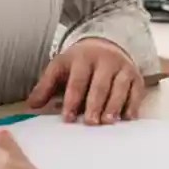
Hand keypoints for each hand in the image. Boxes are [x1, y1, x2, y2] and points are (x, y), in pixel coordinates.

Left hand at [27, 38, 145, 124]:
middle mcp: (105, 61)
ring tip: (108, 122)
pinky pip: (136, 91)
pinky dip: (133, 105)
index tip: (67, 118)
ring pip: (119, 87)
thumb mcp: (60, 68)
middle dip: (94, 104)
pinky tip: (127, 118)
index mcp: (82, 58)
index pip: (77, 81)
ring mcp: (122, 68)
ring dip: (114, 105)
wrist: (106, 45)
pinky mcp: (136, 76)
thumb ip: (46, 86)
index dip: (72, 100)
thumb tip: (32, 105)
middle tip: (90, 122)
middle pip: (99, 85)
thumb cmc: (79, 63)